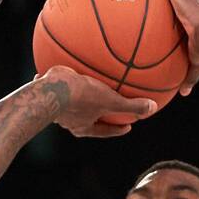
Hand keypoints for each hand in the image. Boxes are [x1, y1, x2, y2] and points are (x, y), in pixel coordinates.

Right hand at [39, 66, 155, 137]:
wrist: (50, 90)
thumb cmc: (80, 97)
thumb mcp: (110, 101)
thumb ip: (131, 106)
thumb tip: (152, 108)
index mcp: (83, 126)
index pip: (104, 131)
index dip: (117, 129)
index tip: (128, 126)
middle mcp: (69, 120)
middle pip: (86, 119)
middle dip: (96, 114)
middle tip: (107, 109)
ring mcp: (56, 107)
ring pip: (69, 103)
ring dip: (77, 97)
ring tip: (84, 88)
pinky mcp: (45, 92)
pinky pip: (55, 85)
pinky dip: (60, 79)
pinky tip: (62, 67)